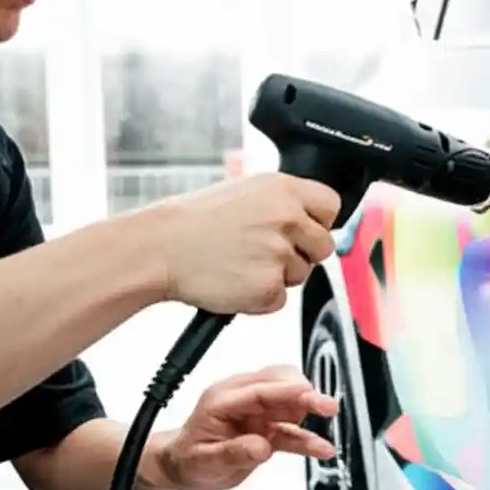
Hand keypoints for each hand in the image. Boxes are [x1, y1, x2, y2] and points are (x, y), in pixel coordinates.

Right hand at [133, 173, 341, 314]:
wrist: (159, 248)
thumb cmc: (195, 222)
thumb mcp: (246, 193)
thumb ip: (284, 203)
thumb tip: (315, 220)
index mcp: (283, 189)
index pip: (331, 206)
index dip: (319, 221)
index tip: (303, 229)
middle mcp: (287, 218)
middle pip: (323, 246)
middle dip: (301, 253)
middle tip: (264, 251)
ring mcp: (279, 253)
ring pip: (302, 274)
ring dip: (277, 275)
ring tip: (240, 262)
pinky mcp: (268, 286)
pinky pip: (281, 299)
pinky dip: (261, 298)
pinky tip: (235, 280)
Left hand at [152, 365, 339, 489]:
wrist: (184, 467)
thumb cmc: (189, 460)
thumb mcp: (204, 461)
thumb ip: (233, 453)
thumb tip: (260, 447)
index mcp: (224, 399)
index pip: (262, 389)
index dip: (290, 391)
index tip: (312, 395)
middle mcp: (243, 400)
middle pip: (282, 385)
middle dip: (307, 394)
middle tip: (327, 407)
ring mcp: (258, 412)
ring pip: (292, 402)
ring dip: (312, 413)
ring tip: (327, 430)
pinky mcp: (269, 427)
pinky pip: (293, 428)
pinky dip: (309, 437)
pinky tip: (322, 448)